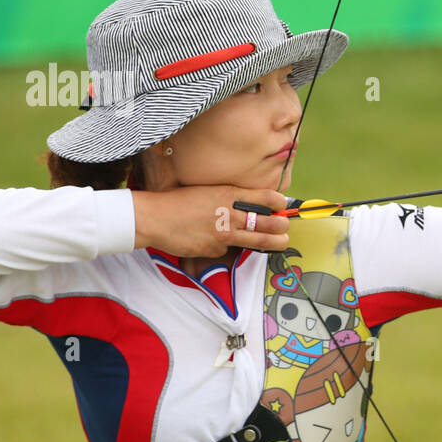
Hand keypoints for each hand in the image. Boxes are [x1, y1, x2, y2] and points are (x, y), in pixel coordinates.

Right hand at [131, 186, 290, 256]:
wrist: (155, 218)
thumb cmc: (179, 202)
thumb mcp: (208, 191)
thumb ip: (228, 198)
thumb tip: (247, 205)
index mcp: (229, 193)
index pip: (265, 197)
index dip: (278, 202)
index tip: (282, 205)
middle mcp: (231, 213)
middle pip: (268, 221)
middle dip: (282, 224)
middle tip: (286, 225)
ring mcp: (224, 233)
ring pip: (258, 240)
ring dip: (275, 241)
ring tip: (284, 241)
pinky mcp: (215, 248)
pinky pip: (227, 250)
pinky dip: (224, 247)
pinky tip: (210, 240)